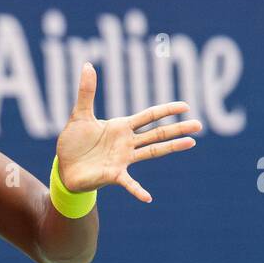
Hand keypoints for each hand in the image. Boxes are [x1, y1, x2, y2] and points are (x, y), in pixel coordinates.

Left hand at [56, 62, 201, 202]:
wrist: (65, 167)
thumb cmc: (74, 142)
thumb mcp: (79, 115)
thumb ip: (86, 92)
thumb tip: (87, 64)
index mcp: (122, 127)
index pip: (149, 116)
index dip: (166, 110)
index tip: (186, 106)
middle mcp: (127, 143)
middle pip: (157, 133)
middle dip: (178, 128)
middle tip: (199, 125)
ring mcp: (123, 159)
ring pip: (152, 152)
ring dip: (171, 148)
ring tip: (191, 143)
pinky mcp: (114, 175)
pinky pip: (129, 183)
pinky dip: (138, 190)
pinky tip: (148, 198)